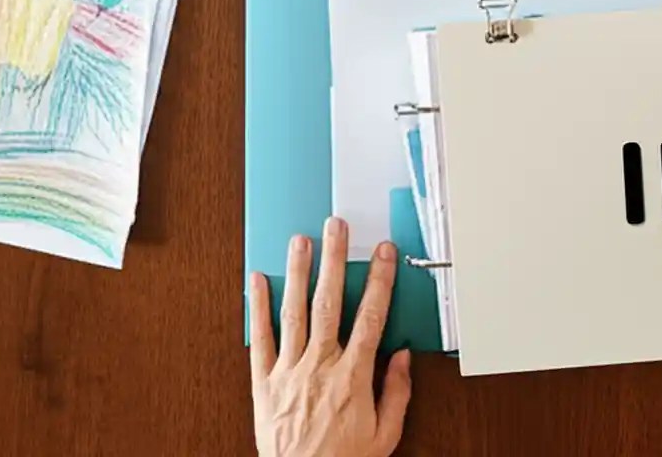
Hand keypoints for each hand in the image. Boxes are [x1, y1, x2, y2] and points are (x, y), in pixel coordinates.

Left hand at [249, 219, 411, 456]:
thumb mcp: (386, 434)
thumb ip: (397, 392)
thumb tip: (403, 357)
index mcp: (353, 376)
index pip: (370, 317)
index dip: (378, 280)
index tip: (382, 253)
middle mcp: (320, 366)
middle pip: (329, 303)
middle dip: (334, 260)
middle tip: (336, 227)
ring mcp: (289, 372)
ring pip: (294, 313)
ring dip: (298, 273)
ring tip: (300, 241)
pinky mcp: (264, 384)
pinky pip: (260, 340)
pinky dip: (257, 309)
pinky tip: (258, 281)